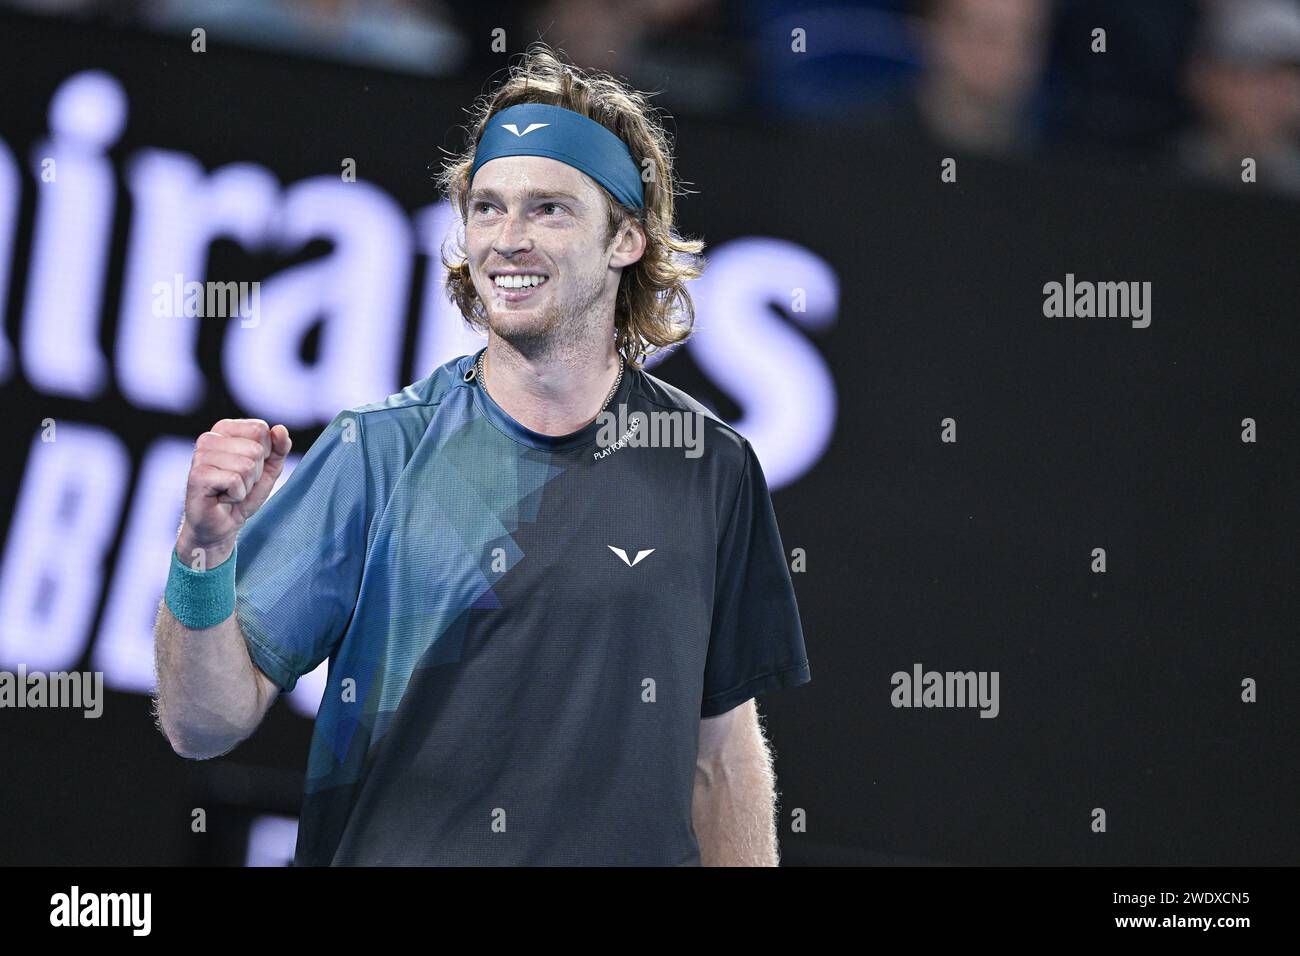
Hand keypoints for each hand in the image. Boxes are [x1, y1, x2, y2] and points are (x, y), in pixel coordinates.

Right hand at [176, 419, 290, 568]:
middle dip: (255, 473)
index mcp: (224, 429)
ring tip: (230, 491)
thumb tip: (280, 429)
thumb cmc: (243, 494)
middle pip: (256, 449)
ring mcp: (200, 456)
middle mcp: (209, 438)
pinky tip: (223, 498)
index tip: (249, 467)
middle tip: (238, 483)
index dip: (266, 453)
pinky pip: (235, 480)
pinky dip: (236, 495)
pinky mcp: (198, 475)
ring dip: (246, 485)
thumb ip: (279, 448)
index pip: (260, 429)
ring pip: (246, 465)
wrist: (222, 524)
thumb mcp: (269, 469)